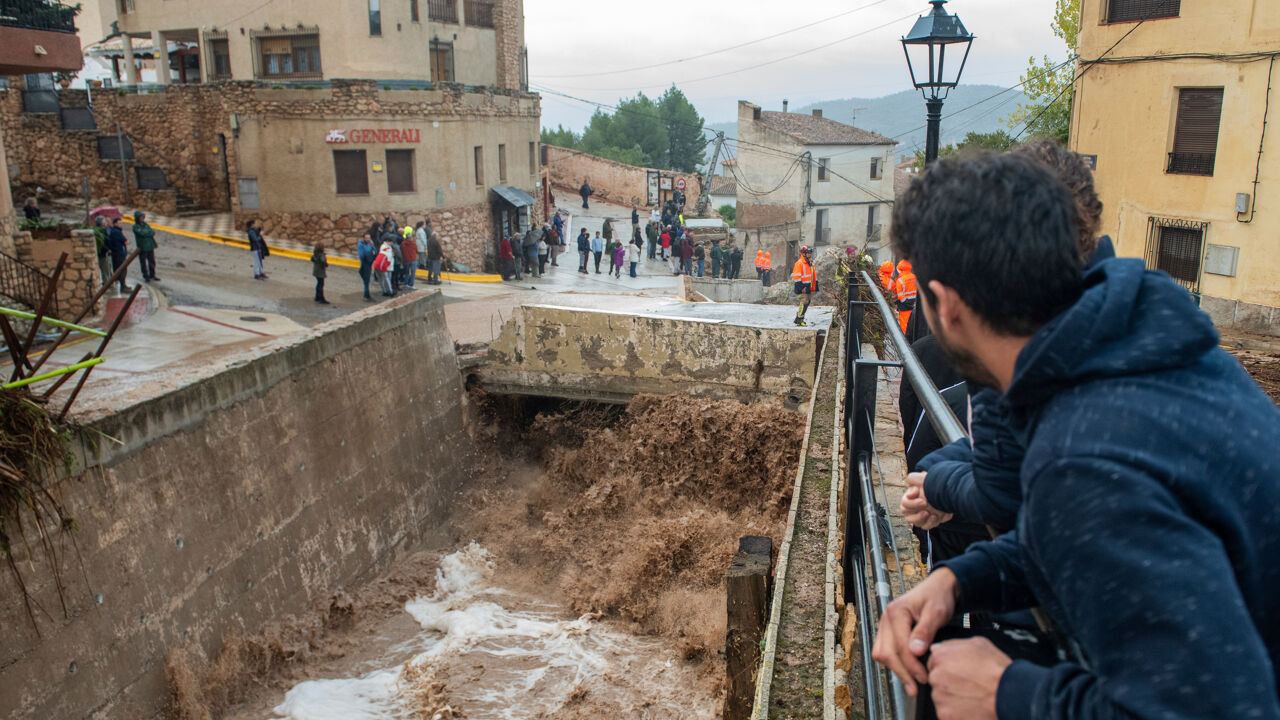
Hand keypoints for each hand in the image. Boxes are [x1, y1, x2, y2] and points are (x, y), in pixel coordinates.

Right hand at [871, 567, 958, 695]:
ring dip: (896, 670)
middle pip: (886, 652)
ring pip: (882, 654)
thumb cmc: (938, 597)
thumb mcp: (936, 612)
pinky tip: (908, 673)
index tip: (925, 677)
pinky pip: (885, 651)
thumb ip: (925, 631)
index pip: (899, 645)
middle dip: (901, 672)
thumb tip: (915, 652)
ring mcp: (885, 626)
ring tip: (912, 684)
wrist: (938, 588)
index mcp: (896, 612)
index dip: (911, 665)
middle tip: (916, 687)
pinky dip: (895, 664)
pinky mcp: (888, 632)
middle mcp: (886, 619)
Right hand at [901, 473, 951, 529]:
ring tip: (933, 515)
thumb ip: (913, 479)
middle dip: (917, 515)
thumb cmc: (929, 485)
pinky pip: (927, 526)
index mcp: (907, 500)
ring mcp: (919, 518)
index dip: (913, 504)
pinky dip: (932, 523)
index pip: (905, 504)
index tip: (923, 502)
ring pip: (918, 524)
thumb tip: (913, 491)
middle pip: (909, 518)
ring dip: (924, 520)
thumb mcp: (921, 478)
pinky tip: (937, 517)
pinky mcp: (928, 522)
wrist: (943, 491)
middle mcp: (911, 511)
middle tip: (927, 511)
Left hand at [927, 637, 1010, 719]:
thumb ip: (954, 644)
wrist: (1009, 694)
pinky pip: (947, 712)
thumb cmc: (997, 670)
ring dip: (952, 697)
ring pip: (941, 697)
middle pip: (936, 679)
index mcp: (940, 656)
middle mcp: (936, 676)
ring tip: (972, 696)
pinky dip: (957, 712)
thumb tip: (943, 647)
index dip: (948, 667)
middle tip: (968, 685)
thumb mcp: (978, 643)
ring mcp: (939, 697)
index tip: (959, 672)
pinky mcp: (945, 714)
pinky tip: (971, 706)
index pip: (934, 661)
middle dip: (948, 682)